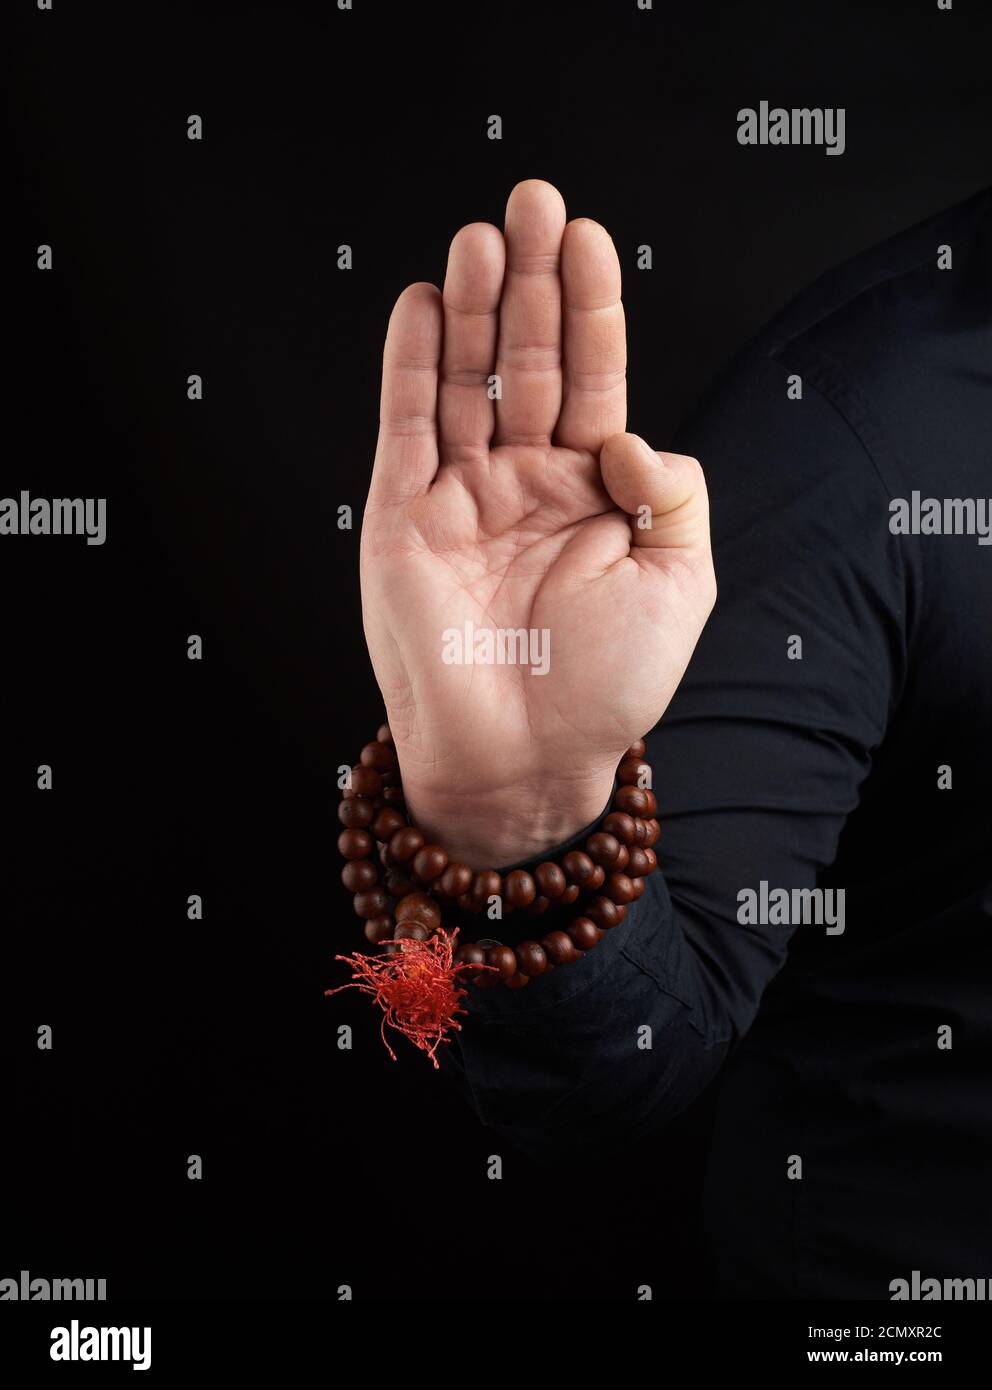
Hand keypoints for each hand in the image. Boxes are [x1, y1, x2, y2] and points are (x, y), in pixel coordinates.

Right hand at [360, 180, 715, 865]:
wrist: (525, 757)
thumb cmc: (609, 685)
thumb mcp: (681, 582)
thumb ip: (673, 491)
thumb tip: (625, 431)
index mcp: (592, 494)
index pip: (592, 379)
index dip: (590, 309)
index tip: (589, 238)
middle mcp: (525, 484)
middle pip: (524, 361)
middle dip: (528, 282)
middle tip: (531, 200)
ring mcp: (462, 497)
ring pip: (462, 380)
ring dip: (467, 305)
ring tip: (479, 236)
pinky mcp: (404, 517)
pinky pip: (404, 426)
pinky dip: (408, 363)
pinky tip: (419, 303)